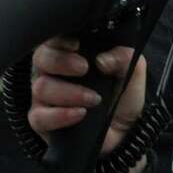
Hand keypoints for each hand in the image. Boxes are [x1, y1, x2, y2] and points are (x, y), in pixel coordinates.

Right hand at [29, 38, 146, 161]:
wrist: (125, 133)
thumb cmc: (122, 98)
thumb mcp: (133, 72)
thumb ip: (124, 57)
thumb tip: (102, 59)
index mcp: (70, 54)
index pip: (54, 39)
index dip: (60, 39)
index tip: (77, 45)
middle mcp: (53, 73)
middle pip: (41, 58)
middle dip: (62, 62)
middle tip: (84, 68)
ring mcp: (44, 97)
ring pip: (42, 87)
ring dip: (69, 92)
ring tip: (93, 99)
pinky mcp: (42, 121)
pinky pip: (39, 116)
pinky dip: (60, 115)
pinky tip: (80, 114)